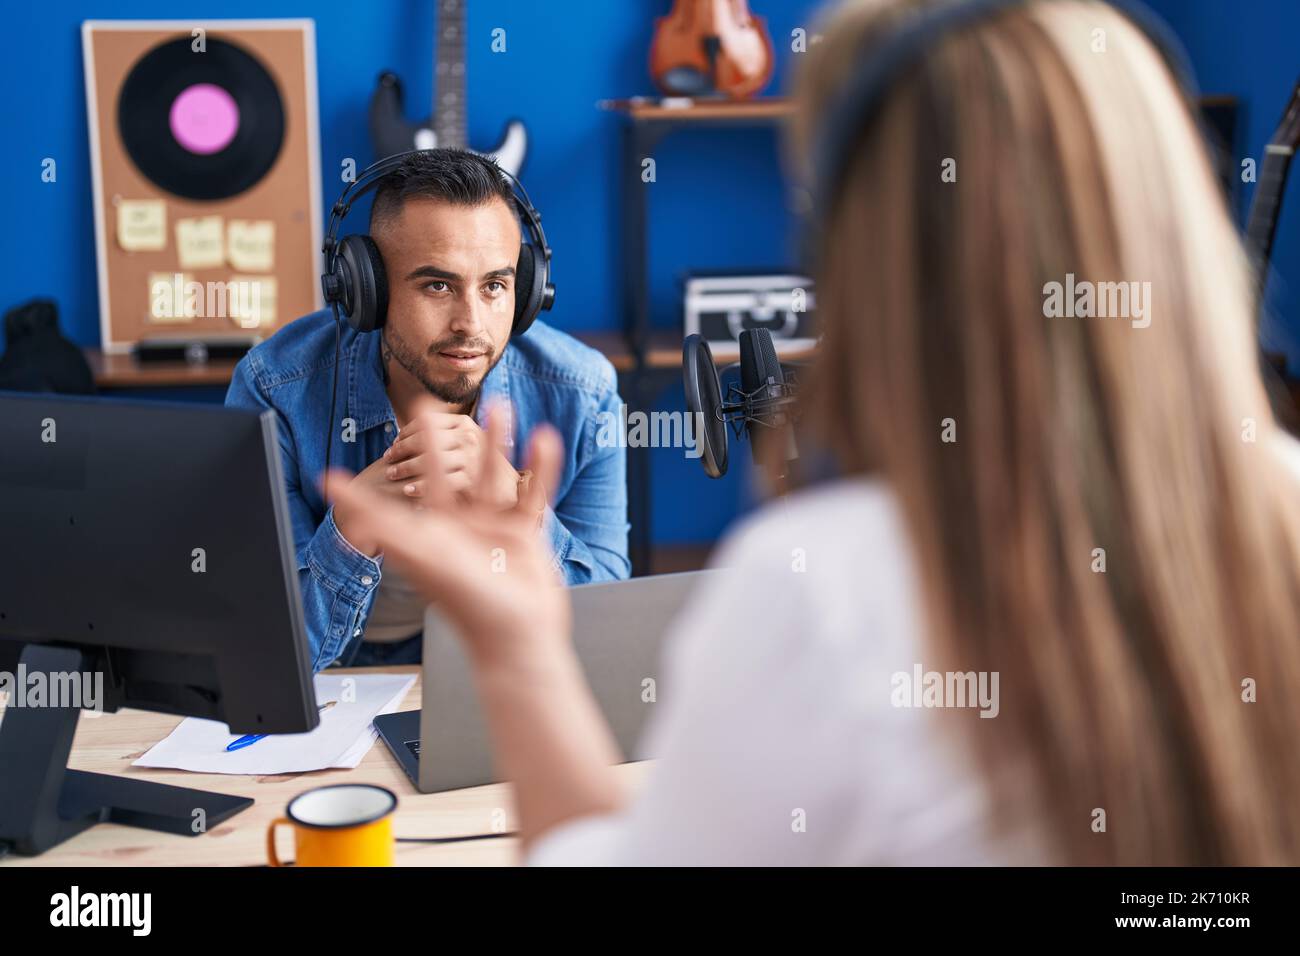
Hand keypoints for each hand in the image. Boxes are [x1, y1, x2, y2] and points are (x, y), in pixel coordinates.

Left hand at [324, 399, 567, 665]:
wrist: (516, 636)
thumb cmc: (467, 602)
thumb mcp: (421, 555)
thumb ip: (383, 520)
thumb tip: (334, 488)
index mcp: (434, 531)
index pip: (416, 483)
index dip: (406, 457)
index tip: (396, 431)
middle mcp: (462, 526)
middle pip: (451, 474)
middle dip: (442, 442)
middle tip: (432, 408)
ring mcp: (493, 529)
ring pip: (494, 476)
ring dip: (496, 442)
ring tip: (498, 407)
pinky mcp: (523, 535)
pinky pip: (531, 493)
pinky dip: (540, 468)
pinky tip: (544, 438)